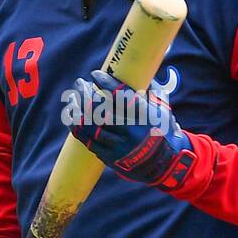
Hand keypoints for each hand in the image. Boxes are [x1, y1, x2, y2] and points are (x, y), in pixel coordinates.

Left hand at [66, 69, 197, 190]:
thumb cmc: (163, 131)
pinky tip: (73, 117)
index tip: (95, 74)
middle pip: (98, 109)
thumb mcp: (163, 109)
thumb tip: (141, 71)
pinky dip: (78, 128)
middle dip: (85, 93)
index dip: (104, 82)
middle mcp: (129, 131)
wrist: (165, 165)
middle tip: (80, 84)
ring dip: (77, 109)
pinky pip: (88, 140)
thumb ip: (151, 90)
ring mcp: (118, 146)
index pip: (118, 95)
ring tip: (72, 98)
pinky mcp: (110, 157)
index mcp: (142, 116)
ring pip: (89, 126)